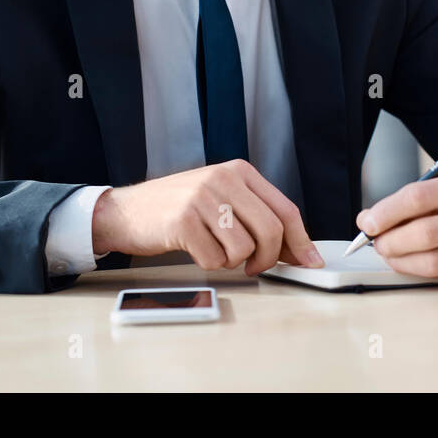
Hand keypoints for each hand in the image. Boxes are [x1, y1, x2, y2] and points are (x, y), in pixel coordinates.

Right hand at [91, 159, 324, 275]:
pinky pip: (215, 259)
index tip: (310, 262)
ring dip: (233, 262)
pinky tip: (195, 249)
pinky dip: (209, 264)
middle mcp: (223, 179)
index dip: (300, 241)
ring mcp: (202, 198)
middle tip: (254, 266)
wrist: (127, 210)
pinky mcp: (183, 221)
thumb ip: (257, 217)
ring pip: (244, 248)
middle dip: (268, 258)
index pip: (285, 209)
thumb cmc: (177, 208)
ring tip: (215, 250)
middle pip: (271, 231)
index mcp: (238, 171)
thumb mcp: (220, 199)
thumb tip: (296, 251)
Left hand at [354, 170, 437, 285]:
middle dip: (391, 240)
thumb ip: (421, 197)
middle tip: (376, 241)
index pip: (421, 196)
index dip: (388, 211)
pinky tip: (410, 261)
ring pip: (434, 262)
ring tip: (389, 252)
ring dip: (400, 260)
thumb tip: (374, 219)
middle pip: (426, 233)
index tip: (368, 221)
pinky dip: (419, 270)